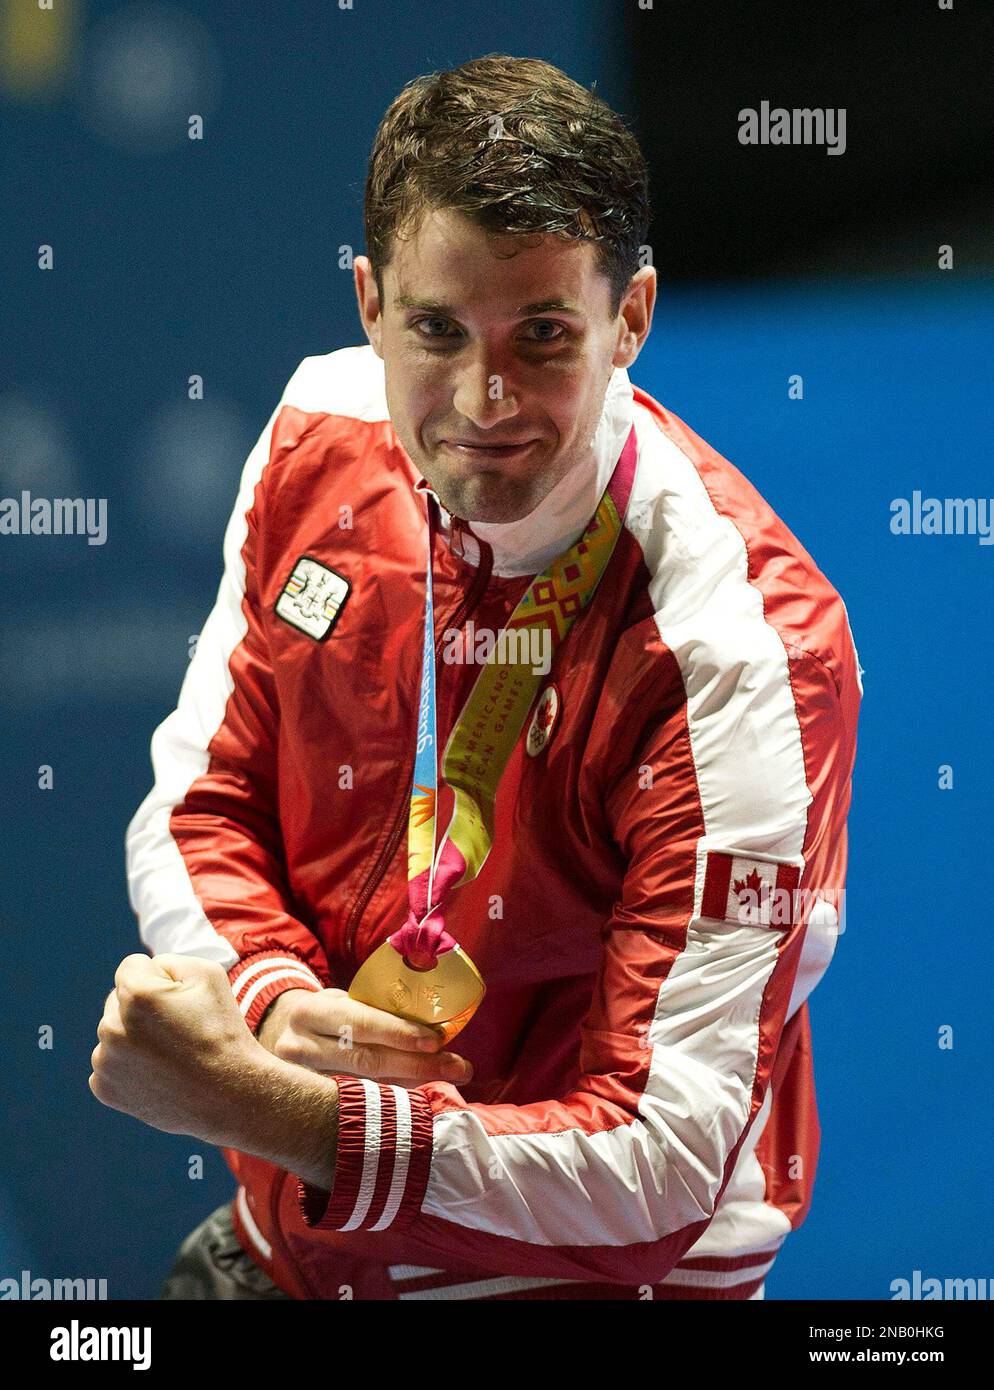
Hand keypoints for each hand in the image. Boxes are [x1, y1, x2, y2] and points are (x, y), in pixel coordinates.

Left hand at [89, 953, 265, 1143]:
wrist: (229, 1096)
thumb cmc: (222, 1031)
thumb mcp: (208, 974)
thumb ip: (168, 961)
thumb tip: (146, 972)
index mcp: (136, 995)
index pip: (132, 967)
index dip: (159, 978)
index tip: (180, 1000)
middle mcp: (111, 1027)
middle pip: (118, 1000)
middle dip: (141, 1008)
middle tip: (178, 1029)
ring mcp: (105, 1061)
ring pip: (114, 1032)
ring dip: (133, 1036)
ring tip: (170, 1055)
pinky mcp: (105, 1088)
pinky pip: (110, 1062)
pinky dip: (128, 1065)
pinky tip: (157, 1073)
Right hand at [258, 987, 473, 1087]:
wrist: (278, 1037)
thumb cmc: (326, 1016)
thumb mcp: (340, 1002)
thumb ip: (374, 1012)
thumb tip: (434, 1028)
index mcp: (310, 1012)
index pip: (359, 1022)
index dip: (399, 1032)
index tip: (436, 1040)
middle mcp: (298, 1048)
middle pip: (366, 1061)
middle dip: (418, 1064)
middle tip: (459, 1066)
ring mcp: (298, 1083)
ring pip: (364, 1089)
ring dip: (412, 1085)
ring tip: (449, 1079)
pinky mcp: (305, 1107)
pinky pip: (356, 1106)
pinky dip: (391, 1100)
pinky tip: (418, 1099)